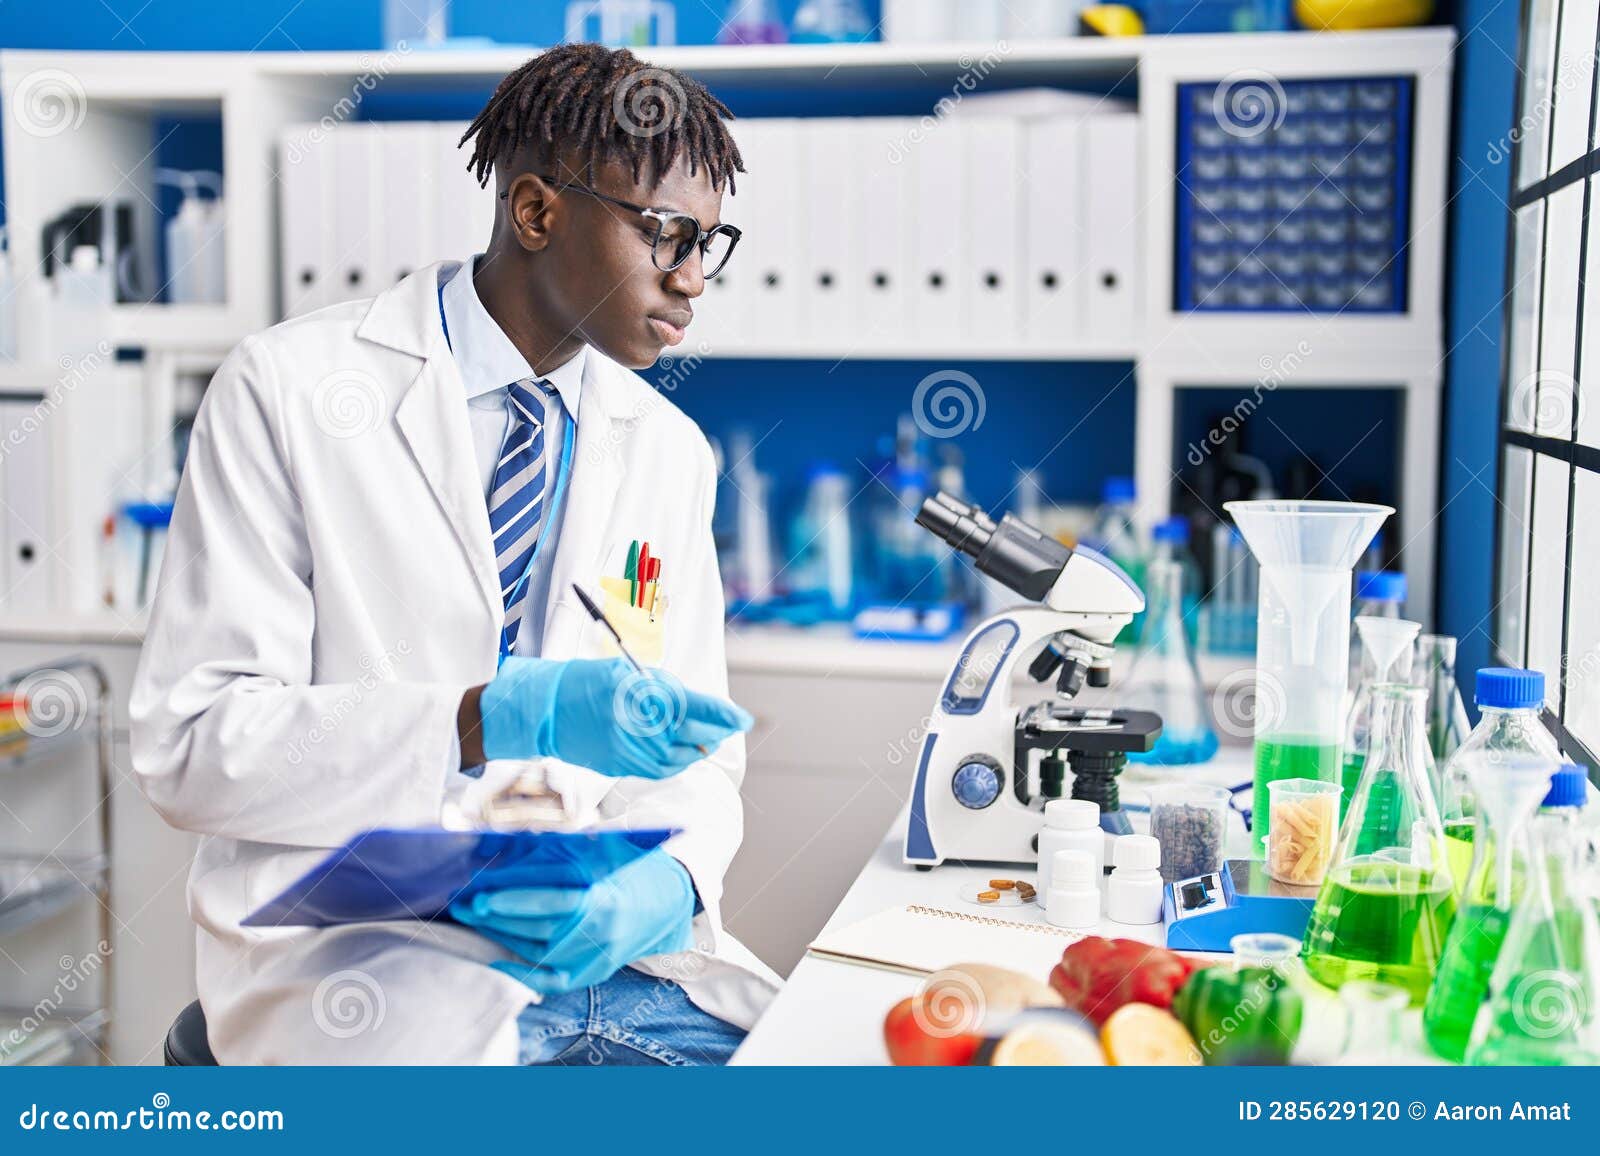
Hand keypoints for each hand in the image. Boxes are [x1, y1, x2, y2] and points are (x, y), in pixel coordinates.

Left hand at [449, 849, 695, 994]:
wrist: (666, 901)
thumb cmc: (628, 867)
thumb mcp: (601, 848)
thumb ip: (558, 848)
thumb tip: (507, 846)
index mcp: (608, 898)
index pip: (556, 902)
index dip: (516, 900)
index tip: (481, 894)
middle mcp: (604, 933)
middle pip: (541, 929)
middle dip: (498, 917)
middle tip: (464, 904)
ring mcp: (599, 958)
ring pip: (541, 952)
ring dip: (503, 935)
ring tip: (475, 918)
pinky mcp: (594, 973)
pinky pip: (553, 982)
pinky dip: (523, 974)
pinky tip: (497, 959)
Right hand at [476, 656, 751, 776]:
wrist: (544, 709)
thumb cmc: (584, 682)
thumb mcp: (624, 672)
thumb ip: (658, 688)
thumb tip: (690, 705)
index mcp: (638, 697)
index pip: (693, 708)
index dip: (721, 714)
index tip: (742, 718)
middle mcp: (636, 728)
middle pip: (691, 734)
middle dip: (716, 729)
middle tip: (734, 724)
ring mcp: (628, 751)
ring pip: (679, 756)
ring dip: (699, 747)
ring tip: (711, 737)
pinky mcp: (621, 765)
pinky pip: (660, 768)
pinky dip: (678, 762)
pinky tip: (686, 752)